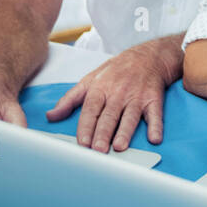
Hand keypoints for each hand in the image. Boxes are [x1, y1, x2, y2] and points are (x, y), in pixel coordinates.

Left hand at [45, 46, 167, 151]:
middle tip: (98, 150)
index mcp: (100, 88)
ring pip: (130, 116)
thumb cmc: (116, 71)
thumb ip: (70, 99)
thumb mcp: (90, 80)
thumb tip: (51, 116)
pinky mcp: (154, 100)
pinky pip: (155, 114)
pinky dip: (156, 126)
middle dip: (103, 133)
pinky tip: (154, 138)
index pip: (91, 109)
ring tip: (119, 146)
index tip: (82, 142)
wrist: (148, 56)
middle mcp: (118, 93)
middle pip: (109, 115)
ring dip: (125, 131)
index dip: (86, 126)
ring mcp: (137, 96)